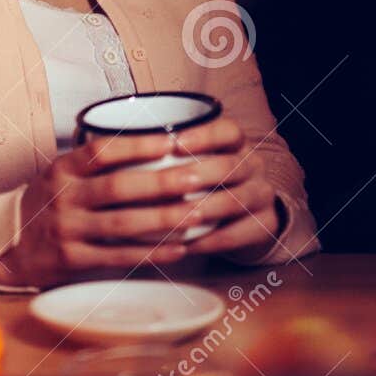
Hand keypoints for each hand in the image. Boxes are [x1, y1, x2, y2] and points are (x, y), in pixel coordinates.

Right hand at [0, 117, 275, 286]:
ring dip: (165, 219)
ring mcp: (67, 228)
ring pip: (123, 223)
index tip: (173, 141)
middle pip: (119, 186)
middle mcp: (63, 196)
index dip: (138, 146)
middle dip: (163, 183)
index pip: (102, 151)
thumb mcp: (61, 174)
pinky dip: (152, 252)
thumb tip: (153, 144)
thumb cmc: (48, 203)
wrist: (11, 244)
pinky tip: (179, 248)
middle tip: (199, 178)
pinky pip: (119, 256)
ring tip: (198, 214)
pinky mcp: (72, 259)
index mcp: (62, 168)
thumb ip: (95, 163)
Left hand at [175, 118, 281, 257]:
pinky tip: (185, 245)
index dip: (203, 136)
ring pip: (235, 200)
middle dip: (196, 174)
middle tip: (166, 184)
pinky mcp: (266, 224)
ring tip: (171, 217)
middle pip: (230, 165)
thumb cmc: (202, 178)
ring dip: (202, 210)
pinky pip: (238, 234)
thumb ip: (163, 150)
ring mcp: (262, 194)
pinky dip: (210, 241)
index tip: (173, 143)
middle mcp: (253, 164)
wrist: (245, 211)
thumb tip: (109, 141)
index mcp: (235, 142)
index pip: (227, 130)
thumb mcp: (192, 157)